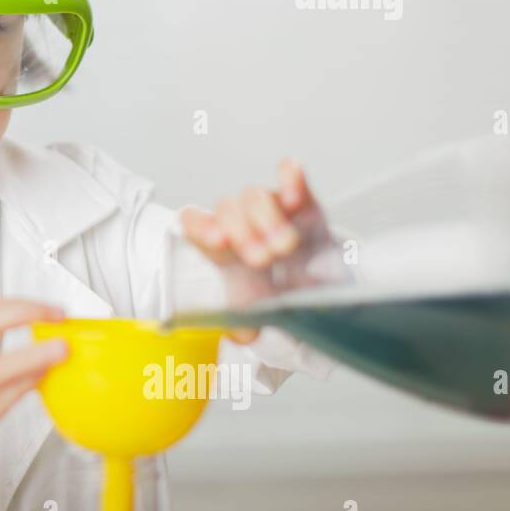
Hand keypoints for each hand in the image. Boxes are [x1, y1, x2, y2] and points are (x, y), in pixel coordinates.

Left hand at [178, 159, 313, 344]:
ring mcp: (270, 206)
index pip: (193, 221)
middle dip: (242, 232)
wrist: (316, 286)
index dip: (199, 226)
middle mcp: (240, 219)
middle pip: (227, 208)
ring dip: (267, 219)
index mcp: (219, 243)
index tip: (216, 241)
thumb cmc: (275, 294)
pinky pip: (291, 176)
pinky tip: (294, 198)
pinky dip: (291, 181)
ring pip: (255, 195)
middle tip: (261, 259)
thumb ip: (244, 320)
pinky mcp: (302, 200)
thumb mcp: (256, 310)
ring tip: (284, 247)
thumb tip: (241, 334)